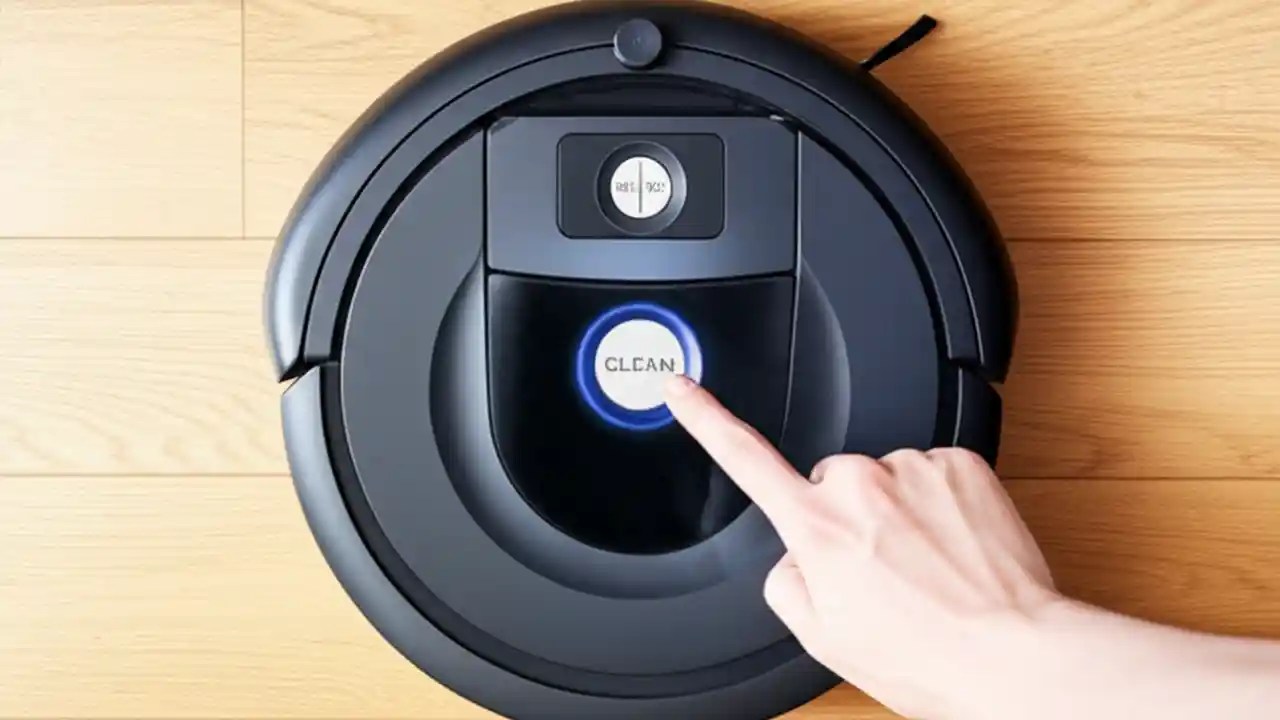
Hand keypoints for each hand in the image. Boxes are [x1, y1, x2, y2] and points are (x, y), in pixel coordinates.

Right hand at [663, 375, 1060, 719]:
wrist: (1012, 654)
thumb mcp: (825, 639)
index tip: (681, 386)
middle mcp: (861, 485)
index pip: (743, 457)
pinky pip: (933, 474)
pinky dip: (941, 506)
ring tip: (929, 569)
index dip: (704, 418)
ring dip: (901, 514)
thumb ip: (788, 584)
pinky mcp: (961, 463)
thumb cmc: (926, 655)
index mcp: (816, 526)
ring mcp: (914, 469)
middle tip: (884, 572)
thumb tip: (797, 558)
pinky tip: (955, 548)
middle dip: (849, 517)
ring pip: (888, 480)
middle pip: (833, 483)